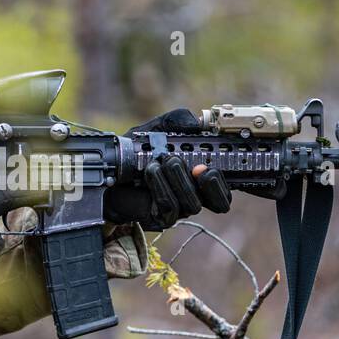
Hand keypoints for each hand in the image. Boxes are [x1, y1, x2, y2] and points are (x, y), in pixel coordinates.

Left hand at [103, 109, 232, 230]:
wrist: (111, 170)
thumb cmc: (139, 151)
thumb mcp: (159, 129)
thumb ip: (178, 121)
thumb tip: (197, 123)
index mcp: (202, 177)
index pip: (227, 188)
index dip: (226, 182)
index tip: (213, 166)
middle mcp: (196, 195)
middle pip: (220, 202)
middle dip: (210, 182)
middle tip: (196, 165)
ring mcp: (180, 209)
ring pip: (194, 204)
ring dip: (179, 179)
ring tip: (163, 161)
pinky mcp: (160, 217)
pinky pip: (170, 207)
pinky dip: (161, 186)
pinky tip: (151, 170)